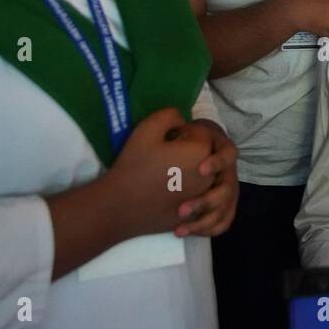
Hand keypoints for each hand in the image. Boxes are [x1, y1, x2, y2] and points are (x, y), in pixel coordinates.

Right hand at [103, 108, 214, 239]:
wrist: (119, 207)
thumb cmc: (134, 166)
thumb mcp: (147, 128)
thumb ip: (170, 115)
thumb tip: (182, 122)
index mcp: (201, 152)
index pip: (200, 132)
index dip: (181, 132)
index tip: (164, 141)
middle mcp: (209, 175)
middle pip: (204, 152)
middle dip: (188, 150)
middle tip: (163, 156)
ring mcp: (202, 197)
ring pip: (200, 173)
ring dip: (187, 169)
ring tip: (163, 172)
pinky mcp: (194, 214)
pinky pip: (194, 194)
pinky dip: (183, 189)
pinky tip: (163, 190)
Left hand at [172, 119, 238, 237]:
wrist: (174, 159)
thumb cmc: (174, 142)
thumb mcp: (167, 128)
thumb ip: (170, 120)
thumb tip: (177, 122)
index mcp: (220, 150)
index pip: (228, 154)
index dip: (218, 162)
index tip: (200, 169)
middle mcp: (227, 173)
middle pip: (228, 190)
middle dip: (205, 201)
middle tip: (181, 210)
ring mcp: (226, 192)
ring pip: (225, 210)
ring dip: (203, 220)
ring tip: (179, 227)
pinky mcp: (220, 208)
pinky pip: (222, 223)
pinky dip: (207, 230)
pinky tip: (185, 231)